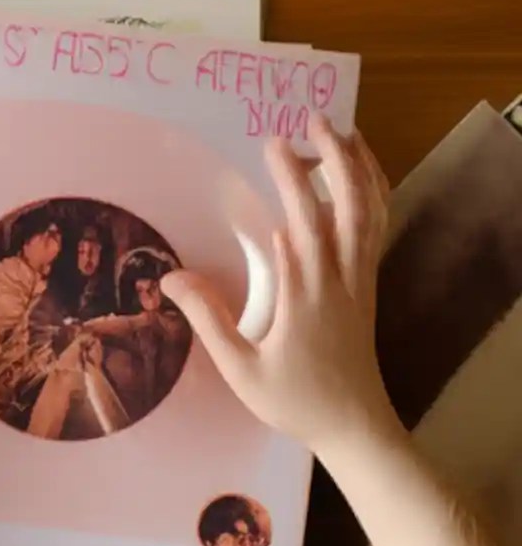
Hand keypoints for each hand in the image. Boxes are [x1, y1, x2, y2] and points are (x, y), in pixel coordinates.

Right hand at [161, 113, 394, 451]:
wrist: (354, 426)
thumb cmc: (294, 399)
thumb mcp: (240, 368)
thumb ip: (207, 319)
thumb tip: (169, 278)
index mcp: (308, 294)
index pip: (304, 223)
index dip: (292, 179)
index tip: (273, 142)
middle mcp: (341, 277)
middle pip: (347, 205)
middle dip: (333, 157)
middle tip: (311, 119)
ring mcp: (360, 279)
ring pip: (371, 212)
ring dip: (359, 168)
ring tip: (340, 131)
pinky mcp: (368, 284)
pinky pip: (376, 228)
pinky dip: (373, 194)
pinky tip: (359, 176)